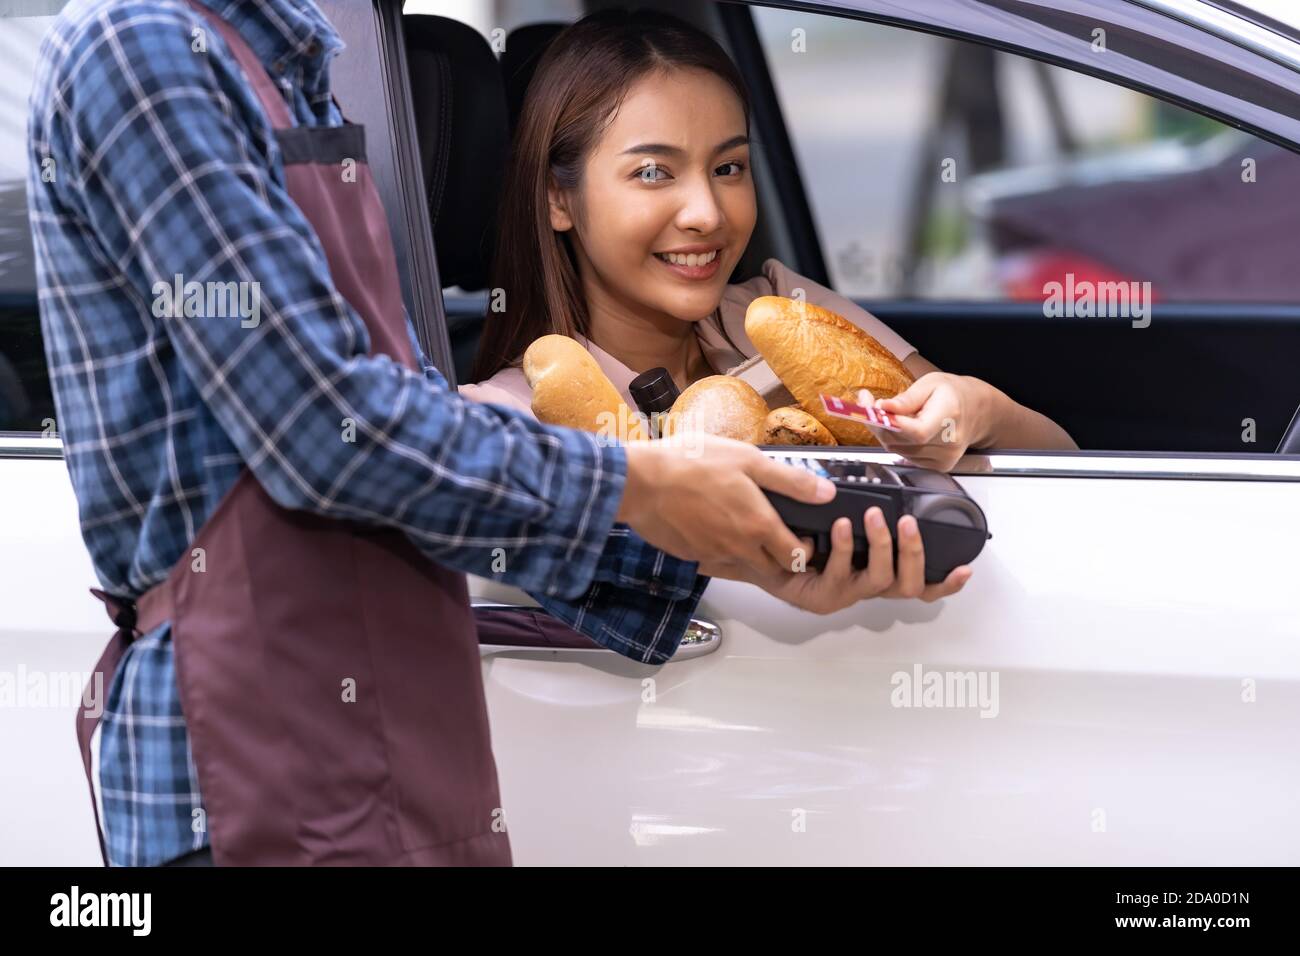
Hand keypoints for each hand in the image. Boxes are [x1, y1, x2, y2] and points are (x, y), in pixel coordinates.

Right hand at [615, 433, 836, 576]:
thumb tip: (827, 493)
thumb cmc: (694, 462)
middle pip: (773, 568)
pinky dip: (721, 548)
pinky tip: (712, 523)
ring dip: (751, 552)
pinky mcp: (692, 556)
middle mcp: (740, 548)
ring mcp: (714, 555)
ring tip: (742, 523)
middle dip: (781, 555)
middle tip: (775, 530)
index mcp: (759, 526)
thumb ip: (791, 481)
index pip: (797, 557)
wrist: (640, 483)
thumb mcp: (748, 460)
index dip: (805, 549)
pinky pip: (716, 559)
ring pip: (744, 564)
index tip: (801, 532)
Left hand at [700, 506, 970, 611]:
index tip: (965, 567)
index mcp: (873, 570)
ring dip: (882, 547)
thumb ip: (860, 509)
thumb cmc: (794, 528)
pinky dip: (844, 549)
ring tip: (872, 518)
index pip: (919, 583)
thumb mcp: (833, 514)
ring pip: (879, 580)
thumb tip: (882, 487)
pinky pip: (841, 576)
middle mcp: (863, 587)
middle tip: (907, 522)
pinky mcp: (819, 598)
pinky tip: (839, 527)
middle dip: (913, 552)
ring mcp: (843, 595)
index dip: (944, 581)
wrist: (749, 545)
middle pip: (907, 585)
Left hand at [865, 373, 994, 471]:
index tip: (876, 409)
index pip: (918, 431)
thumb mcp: (931, 383)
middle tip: (868, 403)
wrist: (977, 411)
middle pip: (901, 441)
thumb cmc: (953, 394)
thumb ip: (907, 398)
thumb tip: (883, 407)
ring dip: (886, 432)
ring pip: (898, 450)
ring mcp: (944, 458)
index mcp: (950, 416)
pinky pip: (905, 456)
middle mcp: (949, 442)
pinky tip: (903, 429)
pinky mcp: (938, 466)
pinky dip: (897, 442)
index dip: (892, 424)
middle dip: (879, 423)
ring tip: (889, 414)